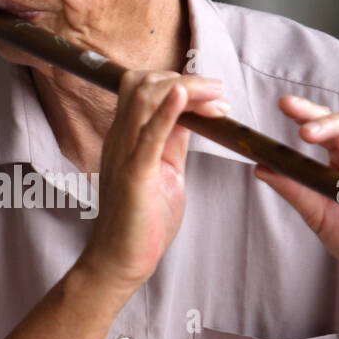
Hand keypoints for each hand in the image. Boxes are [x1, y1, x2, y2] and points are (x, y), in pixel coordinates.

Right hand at [82, 70, 229, 292]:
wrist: (119, 260)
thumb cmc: (142, 220)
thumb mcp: (164, 169)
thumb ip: (173, 140)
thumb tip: (192, 113)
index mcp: (127, 136)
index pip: (146, 87)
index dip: (183, 81)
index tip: (215, 96)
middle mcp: (121, 138)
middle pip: (143, 83)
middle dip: (187, 78)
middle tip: (219, 94)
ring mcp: (125, 154)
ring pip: (144, 97)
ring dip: (186, 88)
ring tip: (216, 96)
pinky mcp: (135, 174)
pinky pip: (148, 134)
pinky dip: (167, 110)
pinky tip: (184, 94)